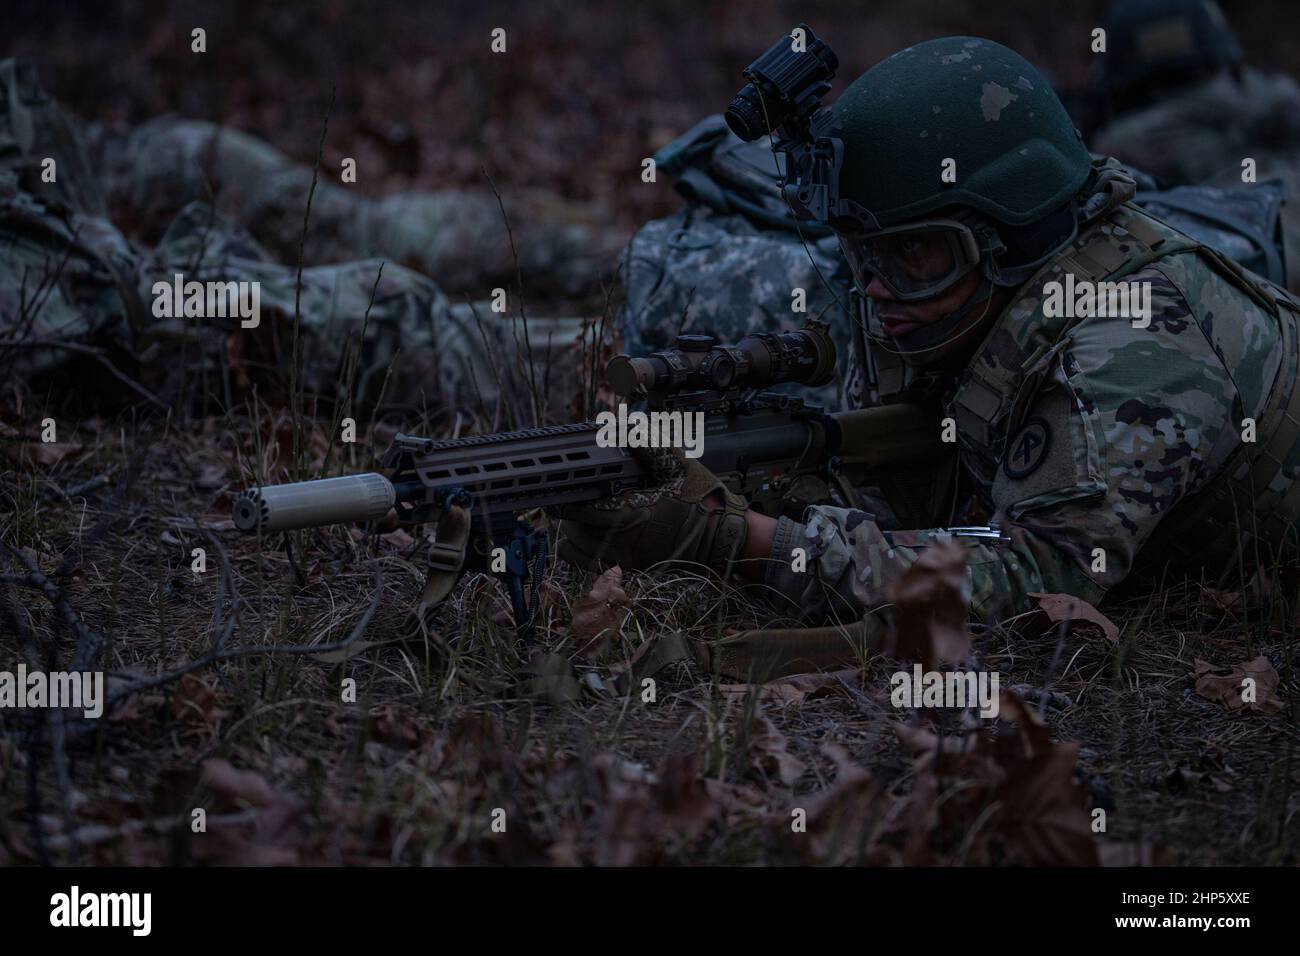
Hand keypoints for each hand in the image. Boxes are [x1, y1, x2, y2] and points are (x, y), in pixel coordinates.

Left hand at [550, 448, 748, 574]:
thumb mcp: (680, 466)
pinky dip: (580, 551)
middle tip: (565, 498)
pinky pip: (592, 565)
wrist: (724, 538)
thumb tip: (627, 429)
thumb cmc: (704, 502)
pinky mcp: (632, 566)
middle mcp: (625, 540)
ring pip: (581, 550)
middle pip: (576, 532)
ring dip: (573, 532)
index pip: (586, 509)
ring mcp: (627, 557)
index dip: (568, 500)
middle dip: (568, 515)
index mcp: (633, 513)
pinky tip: (583, 536)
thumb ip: (650, 446)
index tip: (562, 488)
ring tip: (575, 514)